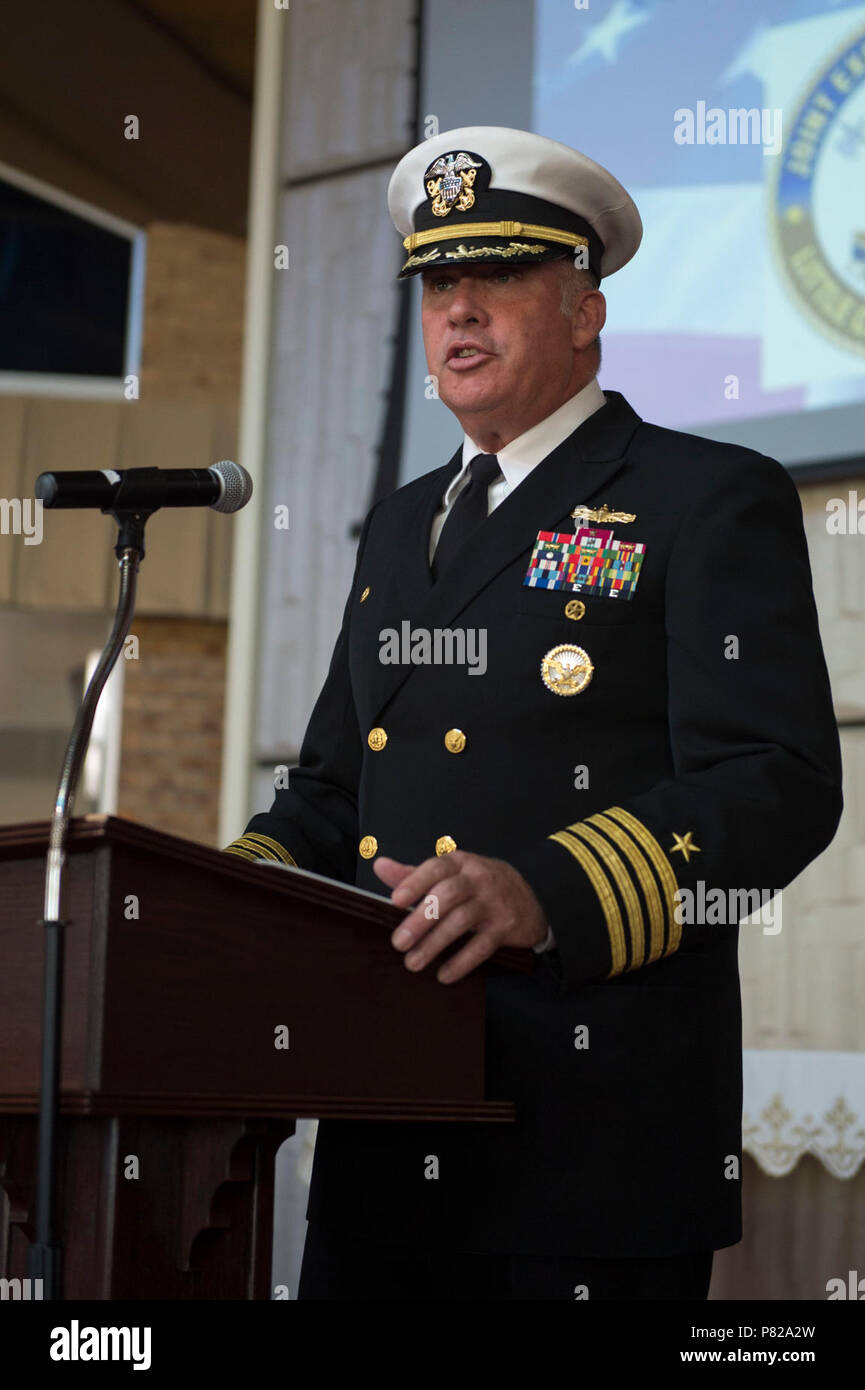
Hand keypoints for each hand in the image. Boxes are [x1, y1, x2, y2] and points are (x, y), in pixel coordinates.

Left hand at [373, 851, 546, 983]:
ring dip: (435, 944)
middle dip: (420, 920)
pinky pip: (482, 946)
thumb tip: (380, 867)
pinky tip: (444, 974)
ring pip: (462, 922)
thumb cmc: (481, 884)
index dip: (414, 883)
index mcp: (460, 863)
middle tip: (398, 942)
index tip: (395, 901)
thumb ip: (415, 874)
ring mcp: (493, 903)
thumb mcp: (452, 873)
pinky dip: (462, 962)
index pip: (435, 868)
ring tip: (413, 963)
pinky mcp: (506, 927)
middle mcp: (478, 879)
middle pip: (446, 896)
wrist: (535, 894)